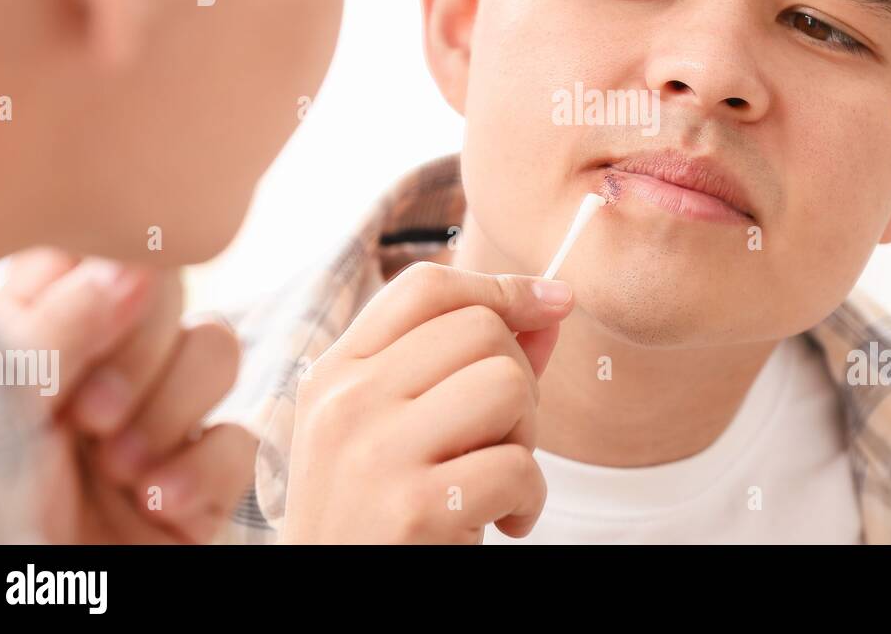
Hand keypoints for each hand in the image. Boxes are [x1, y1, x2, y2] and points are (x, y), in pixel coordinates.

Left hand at [0, 248, 257, 542]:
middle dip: (141, 353)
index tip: (73, 345)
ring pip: (216, 350)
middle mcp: (93, 375)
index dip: (100, 291)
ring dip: (176, 405)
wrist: (10, 612)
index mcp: (29, 345)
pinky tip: (161, 502)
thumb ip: (52, 322)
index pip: (94, 261)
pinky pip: (241, 440)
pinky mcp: (197, 484)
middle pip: (166, 297)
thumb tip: (131, 268)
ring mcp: (151, 427)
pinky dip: (208, 470)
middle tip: (91, 416)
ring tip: (123, 465)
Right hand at [281, 261, 572, 543]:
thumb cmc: (379, 517)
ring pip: (507, 383)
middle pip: (482, 329)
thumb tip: (551, 306)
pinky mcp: (414, 509)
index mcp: (335, 374)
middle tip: (501, 439)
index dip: (503, 287)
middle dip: (520, 380)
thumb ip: (469, 363)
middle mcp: (347, 403)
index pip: (425, 287)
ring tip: (499, 475)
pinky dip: (531, 499)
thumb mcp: (399, 429)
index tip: (554, 302)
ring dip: (526, 435)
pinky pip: (517, 466)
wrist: (336, 604)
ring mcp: (376, 454)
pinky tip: (505, 522)